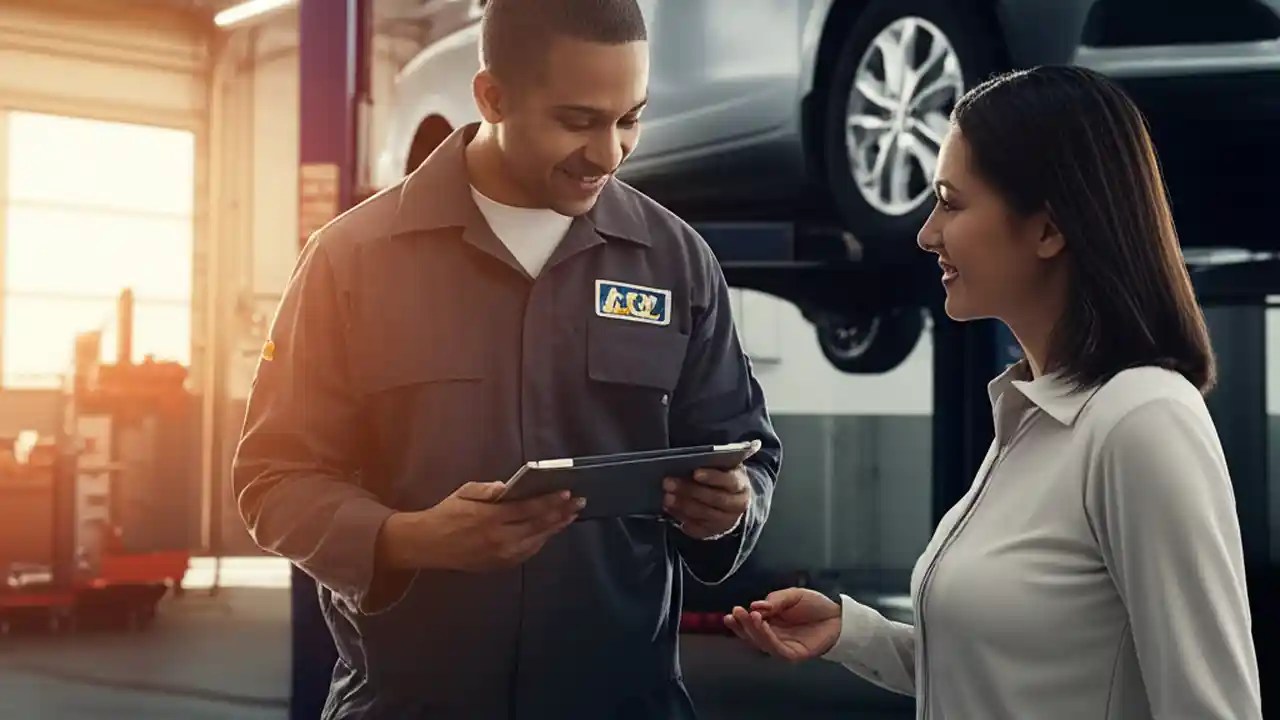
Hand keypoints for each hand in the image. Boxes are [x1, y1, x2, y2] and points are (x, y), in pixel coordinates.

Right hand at [380, 482, 583, 572]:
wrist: (429, 545)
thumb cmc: (447, 513)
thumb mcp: (465, 493)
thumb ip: (488, 490)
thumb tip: (508, 486)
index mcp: (491, 518)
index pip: (528, 508)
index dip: (550, 501)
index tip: (567, 493)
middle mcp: (499, 538)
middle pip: (539, 525)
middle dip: (561, 513)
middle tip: (579, 504)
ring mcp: (501, 554)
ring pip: (537, 540)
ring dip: (556, 528)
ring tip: (570, 516)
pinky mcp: (500, 564)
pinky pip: (528, 552)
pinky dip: (541, 540)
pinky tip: (550, 531)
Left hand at [663, 465, 749, 538]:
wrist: (731, 505)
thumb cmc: (722, 480)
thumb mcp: (723, 470)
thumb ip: (712, 466)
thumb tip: (689, 461)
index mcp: (741, 486)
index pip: (729, 481)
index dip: (712, 477)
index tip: (695, 472)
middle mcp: (736, 506)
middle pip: (713, 498)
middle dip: (689, 490)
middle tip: (669, 483)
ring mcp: (725, 522)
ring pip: (703, 514)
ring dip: (682, 505)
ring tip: (666, 497)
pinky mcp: (712, 532)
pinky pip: (695, 527)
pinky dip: (680, 516)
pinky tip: (668, 508)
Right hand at [724, 587, 841, 661]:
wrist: (838, 615)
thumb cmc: (814, 605)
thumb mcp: (792, 596)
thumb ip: (774, 601)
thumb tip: (754, 606)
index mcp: (770, 623)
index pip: (750, 626)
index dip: (739, 621)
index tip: (731, 613)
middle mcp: (773, 637)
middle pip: (752, 636)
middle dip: (743, 625)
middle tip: (736, 612)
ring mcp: (783, 647)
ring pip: (762, 643)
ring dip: (754, 631)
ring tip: (751, 616)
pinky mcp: (794, 654)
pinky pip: (777, 649)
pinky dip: (768, 638)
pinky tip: (762, 625)